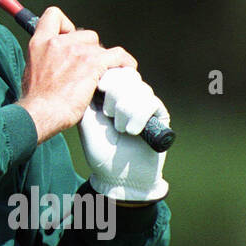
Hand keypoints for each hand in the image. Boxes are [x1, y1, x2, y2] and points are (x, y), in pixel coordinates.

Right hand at [18, 7, 136, 142]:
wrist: (40, 113)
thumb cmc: (35, 101)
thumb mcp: (31, 72)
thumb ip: (44, 60)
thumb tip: (55, 64)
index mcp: (40, 42)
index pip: (54, 15)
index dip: (67, 25)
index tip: (70, 37)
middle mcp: (58, 42)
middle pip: (86, 34)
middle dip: (90, 49)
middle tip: (88, 68)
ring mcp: (76, 51)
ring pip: (101, 48)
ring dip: (103, 61)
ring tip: (103, 76)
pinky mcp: (92, 63)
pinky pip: (118, 56)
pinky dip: (125, 62)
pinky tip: (126, 69)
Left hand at [78, 67, 169, 202]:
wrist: (120, 176)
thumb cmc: (100, 151)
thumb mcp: (86, 120)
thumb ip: (87, 96)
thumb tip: (91, 72)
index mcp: (109, 94)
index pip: (112, 69)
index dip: (108, 74)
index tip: (101, 86)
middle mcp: (128, 95)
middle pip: (126, 74)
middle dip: (115, 92)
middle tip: (108, 113)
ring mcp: (145, 103)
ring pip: (138, 87)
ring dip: (125, 109)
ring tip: (119, 128)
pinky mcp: (160, 114)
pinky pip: (151, 101)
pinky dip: (138, 116)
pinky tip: (131, 131)